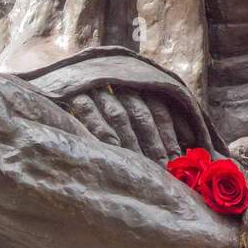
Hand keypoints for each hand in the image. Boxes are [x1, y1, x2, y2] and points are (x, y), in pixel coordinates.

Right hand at [64, 87, 193, 162]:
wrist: (60, 81)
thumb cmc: (101, 106)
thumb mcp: (128, 108)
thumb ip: (155, 122)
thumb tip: (187, 144)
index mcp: (136, 83)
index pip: (159, 106)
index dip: (169, 132)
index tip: (176, 157)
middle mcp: (118, 82)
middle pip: (140, 112)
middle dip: (152, 140)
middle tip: (161, 166)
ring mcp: (95, 86)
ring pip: (118, 113)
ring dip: (130, 140)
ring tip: (139, 163)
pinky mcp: (73, 92)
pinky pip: (89, 110)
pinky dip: (101, 129)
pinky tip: (111, 147)